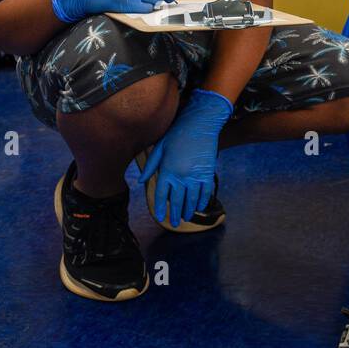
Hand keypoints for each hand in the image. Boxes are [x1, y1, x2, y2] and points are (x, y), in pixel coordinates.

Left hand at [137, 89, 232, 225]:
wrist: (200, 124)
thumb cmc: (178, 133)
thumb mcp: (160, 147)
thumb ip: (151, 166)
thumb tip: (140, 180)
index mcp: (167, 171)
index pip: (162, 195)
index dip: (160, 207)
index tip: (160, 216)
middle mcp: (181, 177)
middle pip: (177, 201)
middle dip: (175, 213)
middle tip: (175, 223)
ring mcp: (196, 176)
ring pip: (192, 199)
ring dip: (189, 210)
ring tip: (187, 218)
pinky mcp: (208, 173)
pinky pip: (206, 192)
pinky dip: (203, 201)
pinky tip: (200, 207)